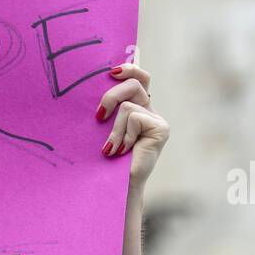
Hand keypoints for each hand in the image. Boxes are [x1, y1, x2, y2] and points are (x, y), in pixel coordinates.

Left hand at [95, 62, 169, 190]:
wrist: (115, 186)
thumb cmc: (104, 160)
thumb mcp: (102, 128)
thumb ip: (106, 109)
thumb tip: (93, 84)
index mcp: (138, 108)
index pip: (140, 77)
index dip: (130, 68)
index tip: (110, 71)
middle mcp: (150, 111)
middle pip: (135, 83)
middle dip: (112, 95)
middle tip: (98, 116)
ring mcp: (158, 119)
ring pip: (129, 104)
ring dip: (114, 128)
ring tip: (111, 148)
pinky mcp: (161, 128)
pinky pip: (134, 117)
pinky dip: (123, 135)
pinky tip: (123, 151)